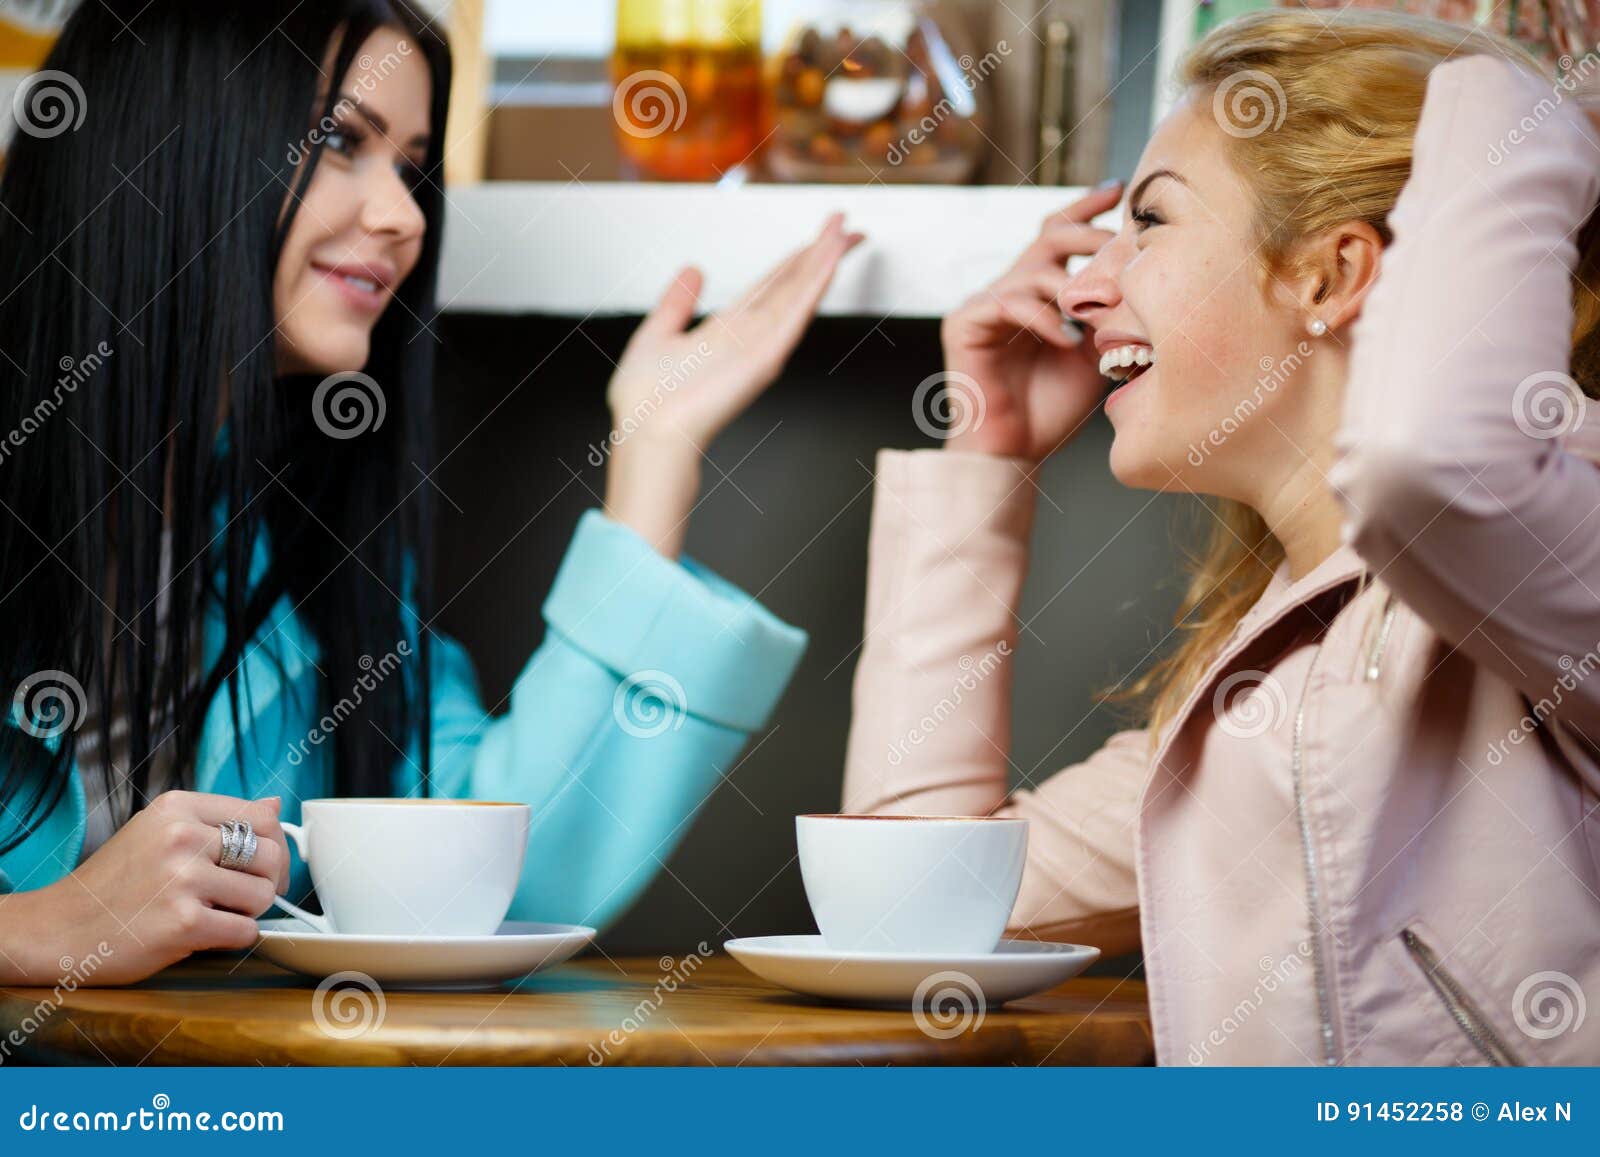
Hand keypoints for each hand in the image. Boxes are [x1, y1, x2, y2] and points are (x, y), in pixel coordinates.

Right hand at [0, 792, 290, 984]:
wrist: (57, 929)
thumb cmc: (113, 884)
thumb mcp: (158, 832)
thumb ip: (217, 820)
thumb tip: (276, 805)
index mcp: (178, 807)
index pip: (262, 816)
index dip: (274, 844)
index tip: (262, 865)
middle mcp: (181, 836)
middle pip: (270, 855)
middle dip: (264, 881)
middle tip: (240, 897)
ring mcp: (182, 878)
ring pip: (263, 895)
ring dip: (247, 912)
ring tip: (213, 913)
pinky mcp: (183, 922)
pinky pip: (246, 931)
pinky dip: (233, 938)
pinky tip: (202, 934)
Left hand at [602, 212, 864, 556]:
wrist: (648, 434)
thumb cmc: (646, 403)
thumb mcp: (655, 334)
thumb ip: (676, 303)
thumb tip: (692, 270)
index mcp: (727, 330)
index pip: (771, 286)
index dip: (795, 259)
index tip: (817, 237)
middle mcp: (749, 336)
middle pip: (794, 284)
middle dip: (821, 253)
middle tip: (848, 226)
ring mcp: (760, 346)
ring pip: (800, 293)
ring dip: (824, 259)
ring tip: (848, 231)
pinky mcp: (765, 357)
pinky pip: (795, 314)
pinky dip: (814, 286)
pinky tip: (830, 262)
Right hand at [940, 183, 1121, 460]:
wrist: (1014, 451)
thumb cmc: (1052, 408)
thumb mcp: (1095, 353)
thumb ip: (1106, 314)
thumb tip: (1139, 278)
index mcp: (1038, 293)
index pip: (1060, 236)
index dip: (1086, 209)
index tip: (1118, 190)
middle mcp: (1010, 290)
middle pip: (1047, 235)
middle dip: (1086, 232)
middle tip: (1114, 242)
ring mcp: (985, 304)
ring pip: (1033, 271)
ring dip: (1069, 290)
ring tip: (1091, 317)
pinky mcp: (965, 323)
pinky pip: (1008, 302)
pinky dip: (1042, 318)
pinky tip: (1065, 339)